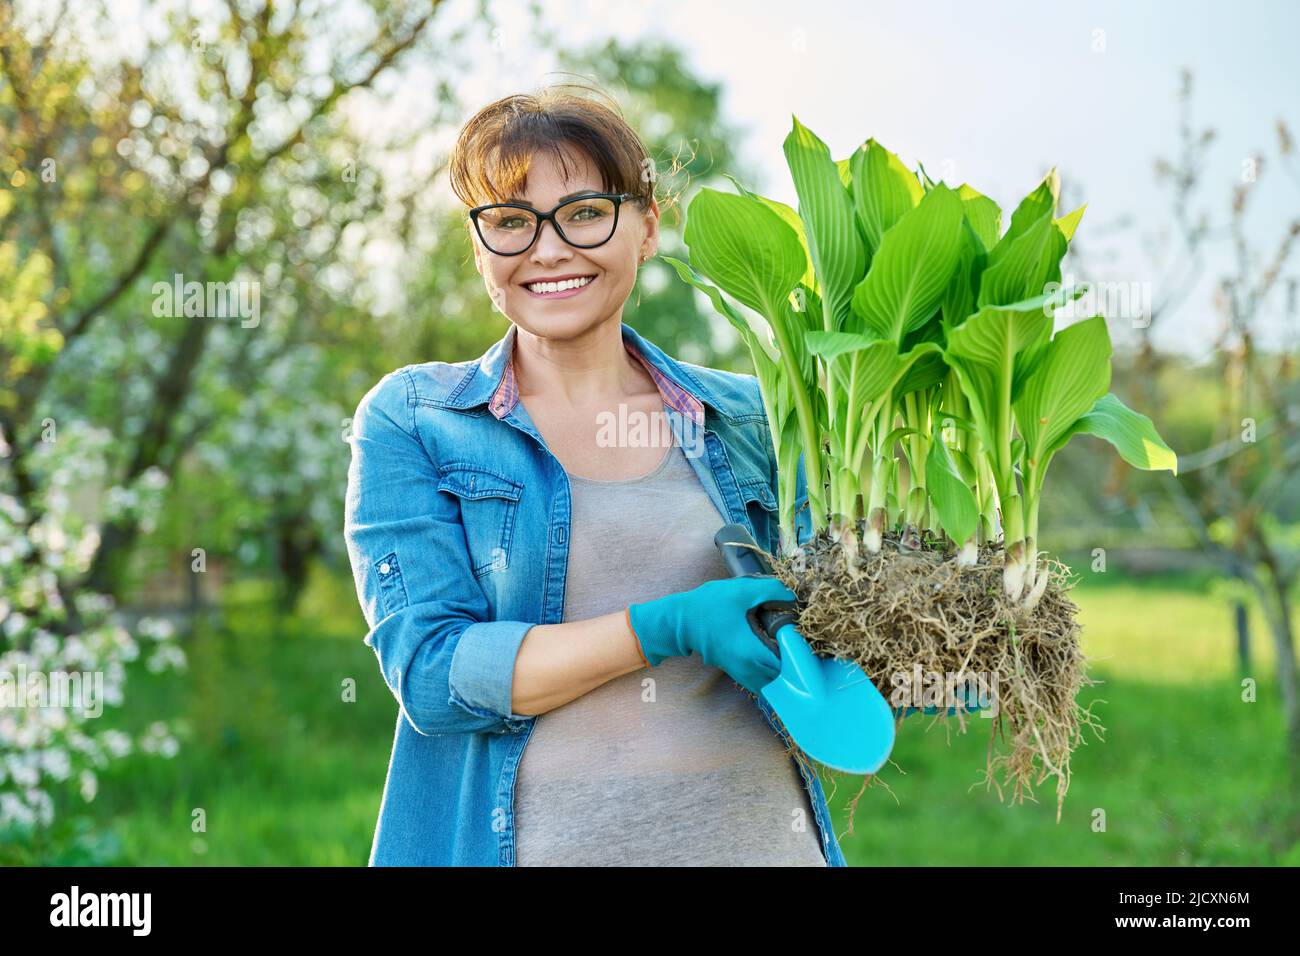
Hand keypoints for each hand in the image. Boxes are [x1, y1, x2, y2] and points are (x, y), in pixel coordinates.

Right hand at [625, 575, 795, 695]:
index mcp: (753, 653)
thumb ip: (772, 590)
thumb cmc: (710, 605)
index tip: (801, 633)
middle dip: (795, 661)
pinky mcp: (736, 672)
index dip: (800, 651)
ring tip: (785, 645)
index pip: (789, 666)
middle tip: (796, 638)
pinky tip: (771, 650)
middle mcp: (749, 670)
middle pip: (785, 679)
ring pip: (773, 683)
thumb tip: (792, 597)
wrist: (681, 621)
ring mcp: (741, 674)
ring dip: (783, 668)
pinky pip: (761, 680)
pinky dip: (771, 671)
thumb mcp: (742, 591)